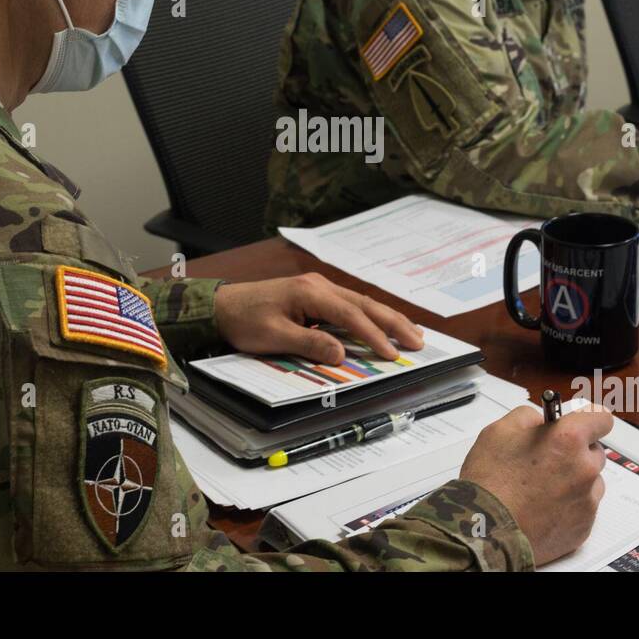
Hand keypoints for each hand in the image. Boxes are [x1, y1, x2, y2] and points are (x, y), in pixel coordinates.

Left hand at [212, 273, 423, 362]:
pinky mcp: (313, 295)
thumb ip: (309, 344)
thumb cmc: (244, 321)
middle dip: (392, 323)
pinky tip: (380, 325)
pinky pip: (348, 305)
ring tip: (410, 333)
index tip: (391, 353)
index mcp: (311, 292)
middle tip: (417, 341)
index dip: (373, 335)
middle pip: (364, 304)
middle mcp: (319, 285)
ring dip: (385, 318)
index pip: (351, 315)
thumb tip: (342, 352)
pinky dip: (368, 316)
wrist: (221, 306)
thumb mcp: (274, 337)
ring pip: (360, 303)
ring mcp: (318, 288)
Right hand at [459, 402, 612, 565]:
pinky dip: (569, 507)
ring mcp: (586, 501)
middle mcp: (584, 469)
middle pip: (594, 452)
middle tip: (547, 460)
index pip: (600, 418)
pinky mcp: (583, 527)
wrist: (484, 531)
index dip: (588, 419)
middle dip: (575, 452)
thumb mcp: (499, 431)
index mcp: (568, 439)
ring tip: (542, 488)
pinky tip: (542, 508)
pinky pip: (583, 510)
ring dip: (575, 481)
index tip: (580, 423)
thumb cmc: (490, 483)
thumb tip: (542, 422)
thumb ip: (528, 417)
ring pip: (591, 483)